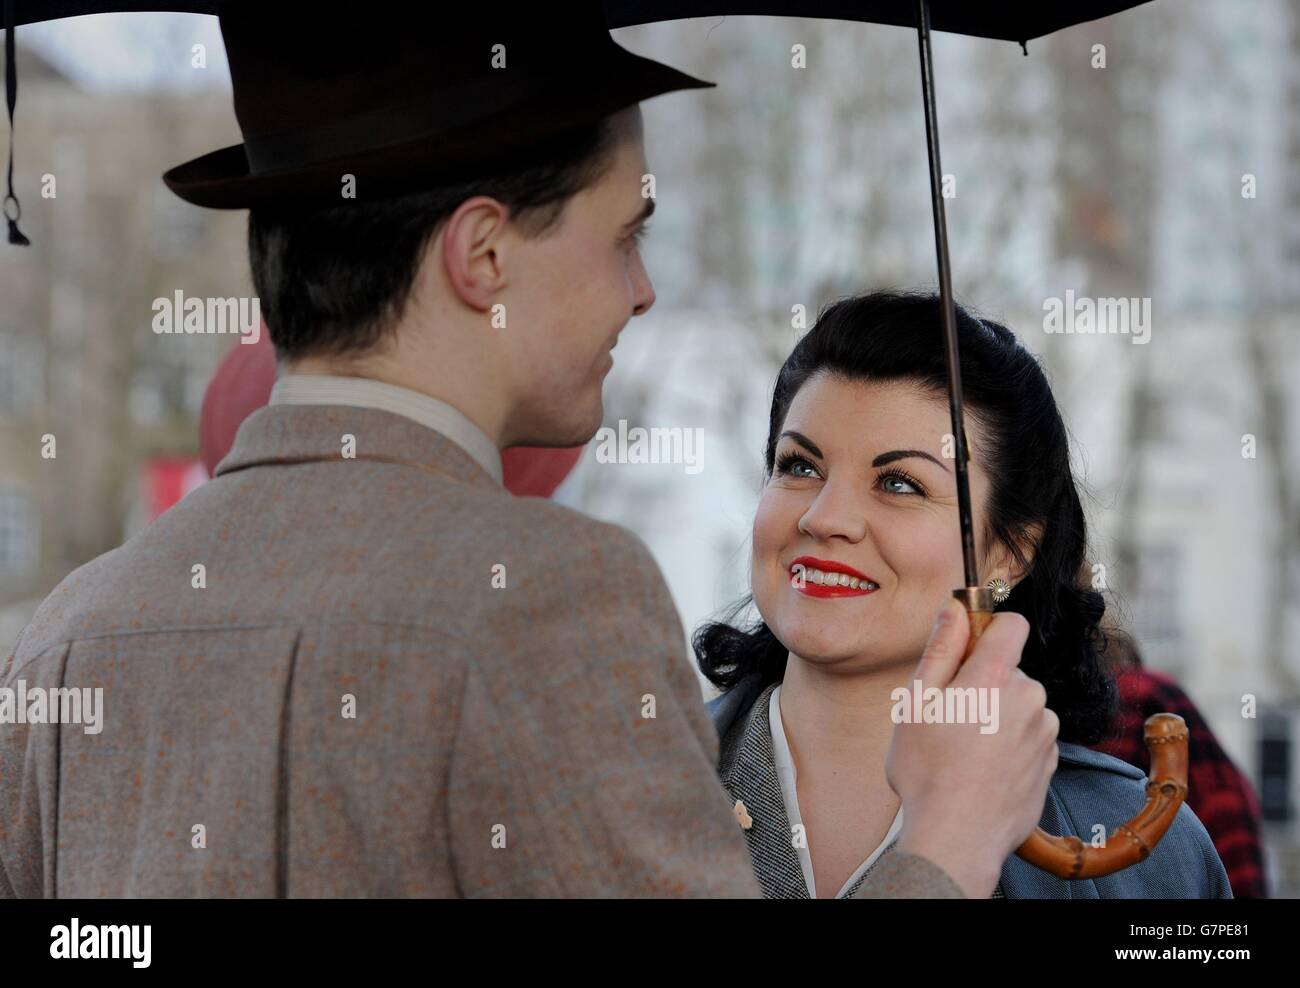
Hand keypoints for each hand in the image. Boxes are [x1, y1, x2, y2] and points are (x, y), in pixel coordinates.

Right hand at [888, 597, 1058, 897]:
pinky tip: (983, 769)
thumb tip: (955, 607)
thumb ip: (941, 648)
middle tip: (949, 719)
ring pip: (1019, 705)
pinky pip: (1029, 737)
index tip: (965, 650)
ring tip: (965, 751)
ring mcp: (1045, 732)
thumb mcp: (917, 702)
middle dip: (982, 684)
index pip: (1011, 624)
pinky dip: (1010, 745)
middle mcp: (1030, 698)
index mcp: (994, 676)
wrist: (957, 837)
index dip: (987, 630)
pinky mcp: (1052, 762)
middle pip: (1009, 670)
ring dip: (997, 717)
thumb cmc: (927, 770)